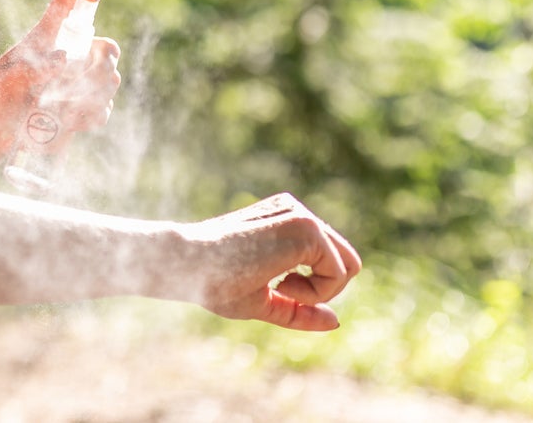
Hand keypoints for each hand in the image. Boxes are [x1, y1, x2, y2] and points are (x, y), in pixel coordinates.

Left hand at [0, 0, 121, 163]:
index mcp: (42, 41)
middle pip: (104, 48)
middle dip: (100, 66)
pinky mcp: (78, 108)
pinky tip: (72, 123)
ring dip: (93, 97)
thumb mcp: (4, 85)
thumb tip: (64, 57)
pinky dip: (93, 116)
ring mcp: (74, 84)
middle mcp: (63, 57)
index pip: (63, 6)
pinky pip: (103, 108)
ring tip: (62, 109)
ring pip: (109, 80)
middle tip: (74, 83)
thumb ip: (32, 70)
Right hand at [181, 193, 362, 331]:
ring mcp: (303, 217)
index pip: (326, 258)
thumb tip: (336, 321)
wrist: (186, 264)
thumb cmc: (212, 281)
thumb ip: (298, 309)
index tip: (275, 289)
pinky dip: (315, 292)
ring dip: (317, 290)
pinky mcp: (307, 229)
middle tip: (280, 290)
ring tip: (277, 287)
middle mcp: (296, 211)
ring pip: (347, 267)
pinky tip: (278, 284)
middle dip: (321, 288)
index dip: (310, 288)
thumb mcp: (262, 299)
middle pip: (344, 261)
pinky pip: (338, 272)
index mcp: (284, 219)